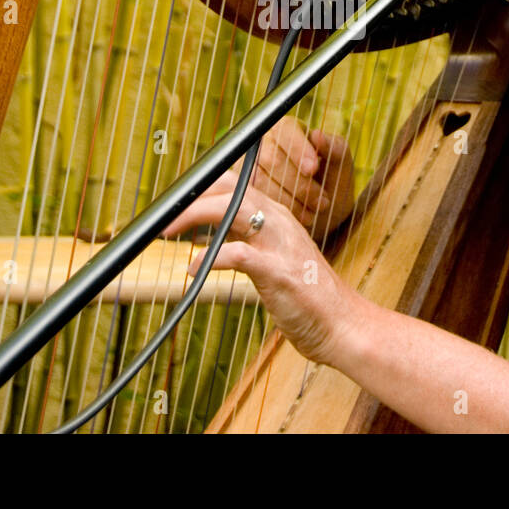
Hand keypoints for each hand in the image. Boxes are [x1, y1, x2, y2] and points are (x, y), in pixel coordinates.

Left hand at [163, 169, 364, 366]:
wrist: (344, 325)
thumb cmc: (309, 297)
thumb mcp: (277, 257)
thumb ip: (250, 241)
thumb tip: (212, 236)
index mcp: (279, 216)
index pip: (236, 183)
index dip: (202, 188)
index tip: (177, 204)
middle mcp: (280, 222)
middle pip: (230, 188)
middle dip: (193, 197)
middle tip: (165, 219)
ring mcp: (280, 245)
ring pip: (232, 209)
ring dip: (195, 216)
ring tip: (169, 232)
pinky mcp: (278, 272)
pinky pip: (237, 254)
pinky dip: (209, 259)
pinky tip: (193, 270)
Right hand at [251, 117, 354, 240]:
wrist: (321, 215)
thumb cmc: (331, 184)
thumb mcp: (340, 167)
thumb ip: (335, 149)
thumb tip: (318, 135)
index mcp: (287, 128)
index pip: (285, 130)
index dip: (298, 148)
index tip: (313, 169)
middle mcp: (262, 144)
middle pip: (271, 158)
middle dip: (299, 183)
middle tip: (323, 201)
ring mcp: (248, 167)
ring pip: (262, 181)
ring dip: (291, 200)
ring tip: (313, 212)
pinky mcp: (243, 190)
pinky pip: (254, 200)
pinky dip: (278, 211)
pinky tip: (298, 216)